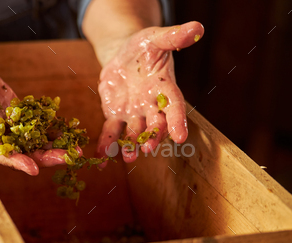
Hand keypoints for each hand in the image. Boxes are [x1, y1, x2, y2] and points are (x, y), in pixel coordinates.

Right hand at [0, 56, 70, 175]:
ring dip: (53, 150)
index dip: (14, 161)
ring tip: (75, 151)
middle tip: (67, 158)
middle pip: (20, 153)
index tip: (33, 169)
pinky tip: (71, 134)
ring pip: (32, 145)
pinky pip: (38, 131)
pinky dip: (53, 134)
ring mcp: (9, 128)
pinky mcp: (19, 120)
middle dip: (44, 159)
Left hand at [96, 21, 203, 164]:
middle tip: (149, 149)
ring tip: (128, 158)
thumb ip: (174, 37)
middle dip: (152, 138)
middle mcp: (152, 106)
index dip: (178, 122)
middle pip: (155, 125)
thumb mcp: (156, 38)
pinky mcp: (115, 116)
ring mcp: (134, 113)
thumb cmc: (144, 46)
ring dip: (131, 146)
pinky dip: (107, 145)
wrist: (123, 55)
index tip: (181, 137)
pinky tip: (102, 157)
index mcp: (165, 88)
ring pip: (134, 133)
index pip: (175, 107)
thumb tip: (198, 27)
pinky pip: (111, 132)